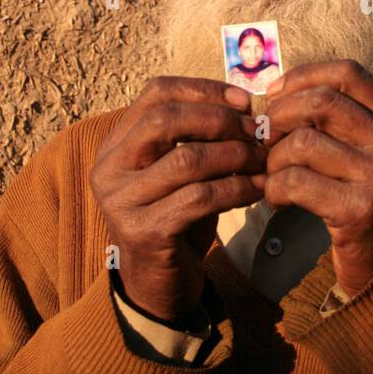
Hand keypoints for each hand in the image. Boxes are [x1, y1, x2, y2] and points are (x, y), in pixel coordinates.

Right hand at [89, 76, 266, 321]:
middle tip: (257, 132)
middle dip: (220, 120)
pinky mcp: (144, 232)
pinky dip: (237, 189)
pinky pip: (199, 198)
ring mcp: (121, 202)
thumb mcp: (182, 170)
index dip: (204, 89)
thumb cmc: (178, 217)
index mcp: (116, 144)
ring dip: (236, 156)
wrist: (159, 284)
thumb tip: (247, 105)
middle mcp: (109, 169)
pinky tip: (258, 189)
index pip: (155, 93)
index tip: (245, 100)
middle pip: (165, 120)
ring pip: (186, 159)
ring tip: (263, 161)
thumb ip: (200, 137)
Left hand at [262, 60, 372, 297]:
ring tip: (273, 176)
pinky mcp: (359, 210)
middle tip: (267, 140)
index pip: (348, 74)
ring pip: (302, 143)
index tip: (274, 95)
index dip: (303, 76)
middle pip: (321, 102)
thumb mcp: (371, 154)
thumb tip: (276, 94)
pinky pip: (295, 182)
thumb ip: (340, 123)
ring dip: (273, 160)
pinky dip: (273, 188)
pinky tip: (277, 199)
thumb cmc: (370, 202)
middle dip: (280, 117)